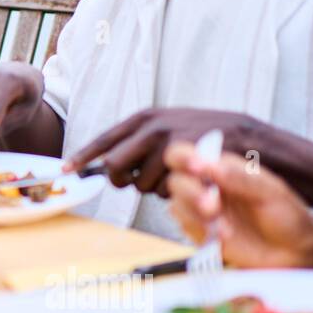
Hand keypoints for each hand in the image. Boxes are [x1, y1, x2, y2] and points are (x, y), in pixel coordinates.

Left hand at [65, 108, 261, 195]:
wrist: (248, 137)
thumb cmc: (203, 136)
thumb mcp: (168, 127)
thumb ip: (138, 142)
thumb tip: (105, 165)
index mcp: (144, 118)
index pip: (104, 139)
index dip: (82, 157)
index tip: (64, 170)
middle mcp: (152, 128)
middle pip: (115, 167)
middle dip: (121, 181)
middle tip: (134, 182)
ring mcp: (169, 144)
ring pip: (141, 184)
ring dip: (154, 188)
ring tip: (175, 175)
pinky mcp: (185, 162)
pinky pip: (165, 190)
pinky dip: (173, 193)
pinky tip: (188, 180)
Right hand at [163, 141, 312, 268]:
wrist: (296, 253)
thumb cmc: (287, 216)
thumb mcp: (270, 192)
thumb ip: (239, 178)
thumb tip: (210, 166)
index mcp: (221, 168)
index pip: (186, 154)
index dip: (184, 158)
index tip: (197, 168)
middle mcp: (207, 187)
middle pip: (176, 180)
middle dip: (191, 193)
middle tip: (213, 206)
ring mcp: (203, 211)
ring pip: (177, 205)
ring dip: (196, 215)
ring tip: (224, 226)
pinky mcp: (202, 234)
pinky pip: (185, 228)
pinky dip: (200, 231)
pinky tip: (222, 235)